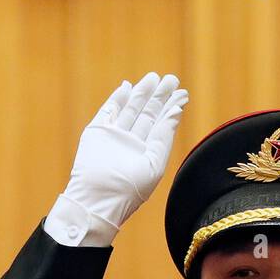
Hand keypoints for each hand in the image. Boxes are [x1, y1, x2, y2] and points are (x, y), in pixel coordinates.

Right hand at [46, 73, 188, 244]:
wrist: (97, 200)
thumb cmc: (130, 189)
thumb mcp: (155, 161)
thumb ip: (165, 133)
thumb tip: (176, 108)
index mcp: (146, 153)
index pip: (161, 125)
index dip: (171, 108)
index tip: (182, 92)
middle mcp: (131, 143)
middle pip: (147, 114)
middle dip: (158, 96)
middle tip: (171, 79)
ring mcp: (114, 136)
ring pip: (129, 109)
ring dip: (140, 93)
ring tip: (153, 78)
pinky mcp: (97, 132)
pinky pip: (108, 111)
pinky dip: (117, 99)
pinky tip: (127, 87)